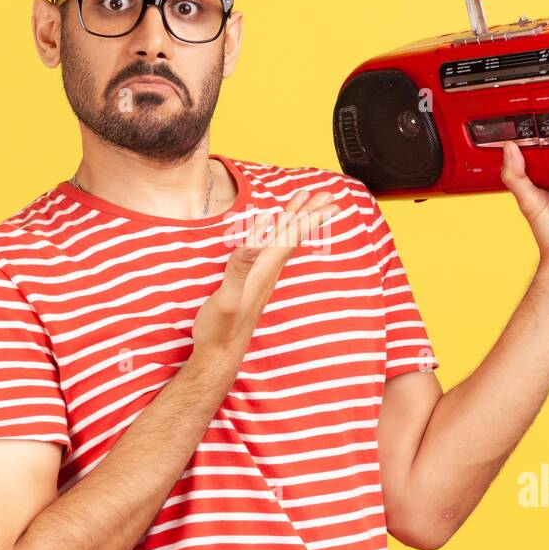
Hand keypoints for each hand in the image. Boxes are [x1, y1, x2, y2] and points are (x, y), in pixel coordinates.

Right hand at [192, 189, 340, 367]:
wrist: (220, 354)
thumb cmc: (220, 329)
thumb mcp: (226, 298)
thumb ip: (239, 270)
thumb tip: (253, 243)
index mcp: (263, 270)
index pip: (290, 239)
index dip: (309, 218)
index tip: (329, 202)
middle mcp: (267, 272)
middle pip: (293, 237)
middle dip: (309, 214)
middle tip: (328, 195)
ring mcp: (262, 278)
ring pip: (284, 243)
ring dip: (296, 221)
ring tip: (304, 203)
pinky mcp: (254, 283)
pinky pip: (272, 251)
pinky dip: (278, 235)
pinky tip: (275, 232)